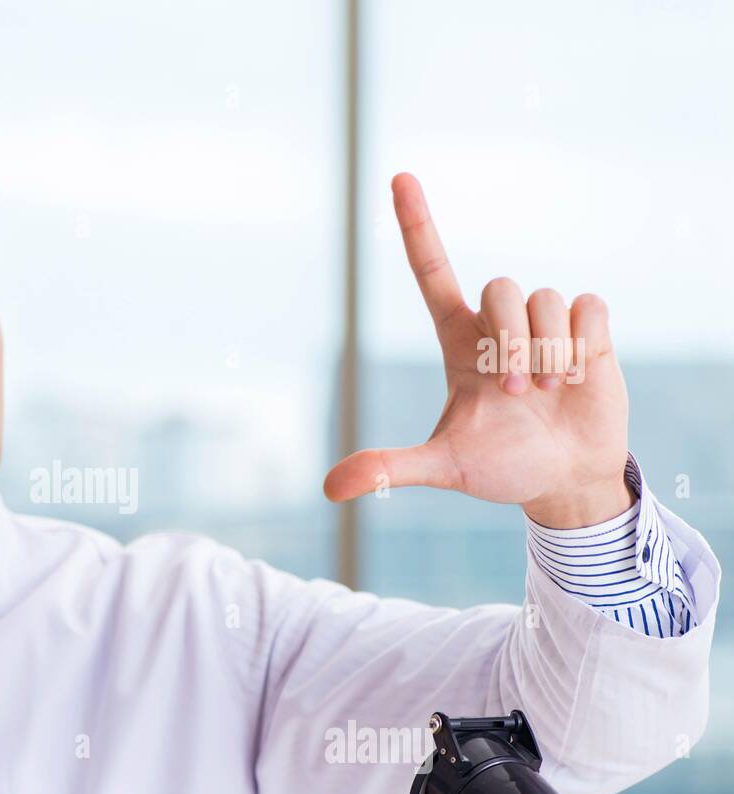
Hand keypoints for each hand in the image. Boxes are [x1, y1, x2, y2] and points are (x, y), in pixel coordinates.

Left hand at [323, 173, 633, 527]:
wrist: (562, 479)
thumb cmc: (500, 466)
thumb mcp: (444, 467)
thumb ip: (391, 469)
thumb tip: (331, 488)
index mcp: (458, 341)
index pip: (431, 270)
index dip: (417, 225)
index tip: (398, 177)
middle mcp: (498, 324)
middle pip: (500, 285)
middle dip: (511, 339)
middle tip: (515, 390)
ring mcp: (545, 323)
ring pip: (545, 298)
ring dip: (548, 352)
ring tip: (547, 393)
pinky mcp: (588, 328)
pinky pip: (587, 306)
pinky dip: (583, 345)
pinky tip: (578, 376)